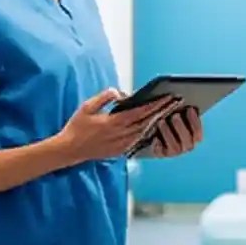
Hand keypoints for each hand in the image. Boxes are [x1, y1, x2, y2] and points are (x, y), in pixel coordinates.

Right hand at [56, 89, 177, 162]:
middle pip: (147, 122)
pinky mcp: (121, 151)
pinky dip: (148, 132)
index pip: (140, 112)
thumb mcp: (87, 106)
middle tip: (176, 102)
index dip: (155, 105)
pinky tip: (155, 125)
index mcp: (113, 123)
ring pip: (145, 131)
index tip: (167, 98)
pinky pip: (139, 140)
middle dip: (162, 111)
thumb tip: (121, 93)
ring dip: (157, 121)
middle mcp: (121, 135)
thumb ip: (105, 97)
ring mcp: (122, 145)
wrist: (69, 150)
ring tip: (169, 112)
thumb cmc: (77, 126)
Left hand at [145, 104, 202, 157]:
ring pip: (174, 147)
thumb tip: (179, 99)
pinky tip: (154, 137)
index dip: (195, 122)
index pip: (198, 133)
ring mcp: (174, 152)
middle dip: (181, 127)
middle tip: (175, 116)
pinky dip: (157, 145)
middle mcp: (186, 147)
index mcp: (194, 138)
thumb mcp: (177, 114)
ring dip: (168, 133)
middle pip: (187, 141)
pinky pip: (160, 151)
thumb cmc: (169, 120)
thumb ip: (181, 110)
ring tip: (161, 122)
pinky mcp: (161, 154)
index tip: (190, 109)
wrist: (154, 132)